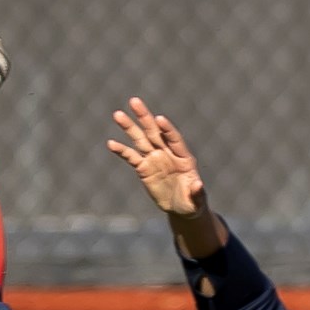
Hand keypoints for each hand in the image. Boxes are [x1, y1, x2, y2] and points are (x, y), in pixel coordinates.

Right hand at [107, 97, 207, 217]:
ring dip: (129, 127)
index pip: (174, 139)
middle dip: (145, 117)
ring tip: (118, 115)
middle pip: (155, 132)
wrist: (180, 208)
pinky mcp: (144, 168)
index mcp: (184, 158)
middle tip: (134, 101)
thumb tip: (198, 185)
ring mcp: (154, 159)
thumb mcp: (197, 201)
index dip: (167, 129)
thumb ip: (197, 192)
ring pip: (140, 140)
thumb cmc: (192, 203)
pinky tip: (111, 143)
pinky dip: (121, 150)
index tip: (159, 119)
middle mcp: (168, 153)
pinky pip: (131, 157)